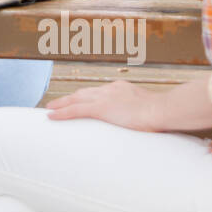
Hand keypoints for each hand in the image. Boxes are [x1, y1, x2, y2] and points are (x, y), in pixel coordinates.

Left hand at [45, 80, 159, 130]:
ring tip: (50, 108)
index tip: (80, 99)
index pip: (97, 92)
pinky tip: (52, 116)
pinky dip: (62, 112)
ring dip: (61, 104)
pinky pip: (76, 110)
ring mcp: (104, 98)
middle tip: (57, 102)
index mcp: (121, 88)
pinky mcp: (101, 108)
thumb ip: (142, 113)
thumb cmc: (161, 113)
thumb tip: (145, 123)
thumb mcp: (149, 109)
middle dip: (70, 98)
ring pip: (76, 100)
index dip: (86, 96)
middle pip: (83, 93)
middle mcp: (110, 89)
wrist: (161, 109)